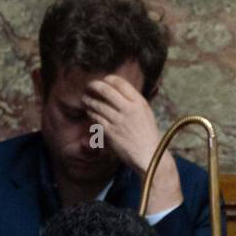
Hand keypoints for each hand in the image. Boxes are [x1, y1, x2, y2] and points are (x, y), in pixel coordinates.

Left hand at [82, 74, 180, 212]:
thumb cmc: (148, 135)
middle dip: (94, 85)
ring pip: (98, 104)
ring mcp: (119, 121)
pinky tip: (89, 112)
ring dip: (89, 100)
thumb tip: (118, 91)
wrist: (150, 156)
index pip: (120, 83)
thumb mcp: (146, 114)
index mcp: (139, 103)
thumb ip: (134, 102)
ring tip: (85, 99)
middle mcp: (129, 109)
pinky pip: (96, 118)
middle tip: (89, 86)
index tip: (103, 81)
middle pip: (106, 90)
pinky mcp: (111, 132)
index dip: (108, 80)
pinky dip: (91, 113)